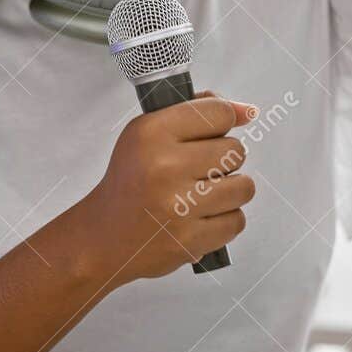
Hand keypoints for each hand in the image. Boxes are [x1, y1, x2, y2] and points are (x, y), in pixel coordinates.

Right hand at [76, 94, 257, 284]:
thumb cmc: (130, 182)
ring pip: (244, 187)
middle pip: (235, 150)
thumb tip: (247, 112)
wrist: (104, 236)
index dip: (220, 124)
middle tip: (197, 171)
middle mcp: (164, 166)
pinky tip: (200, 217)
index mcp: (151, 133)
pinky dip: (223, 220)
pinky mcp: (190, 239)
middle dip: (222, 161)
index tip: (210, 134)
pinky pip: (237, 221)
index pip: (219, 113)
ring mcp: (178, 206)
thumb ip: (197, 114)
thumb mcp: (148, 134)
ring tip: (202, 195)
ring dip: (229, 191)